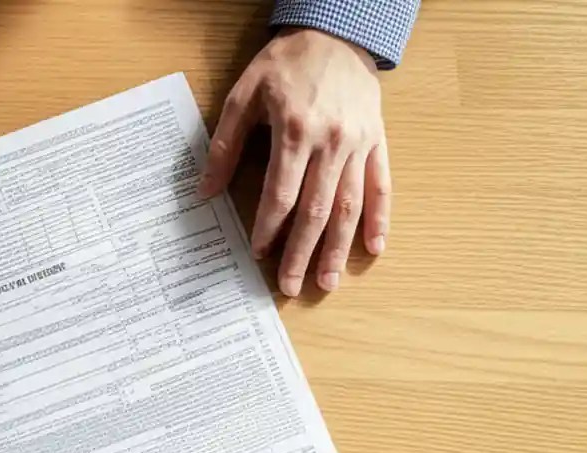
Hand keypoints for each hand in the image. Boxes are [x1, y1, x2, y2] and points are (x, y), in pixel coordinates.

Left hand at [200, 28, 391, 295]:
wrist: (336, 32)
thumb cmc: (285, 64)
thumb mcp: (244, 95)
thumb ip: (224, 145)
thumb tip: (205, 189)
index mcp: (295, 132)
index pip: (281, 193)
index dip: (269, 227)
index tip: (258, 253)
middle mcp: (331, 143)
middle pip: (316, 209)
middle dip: (301, 252)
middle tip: (290, 285)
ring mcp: (358, 144)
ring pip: (349, 205)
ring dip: (337, 248)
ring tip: (327, 282)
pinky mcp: (377, 141)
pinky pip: (381, 185)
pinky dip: (379, 219)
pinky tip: (372, 249)